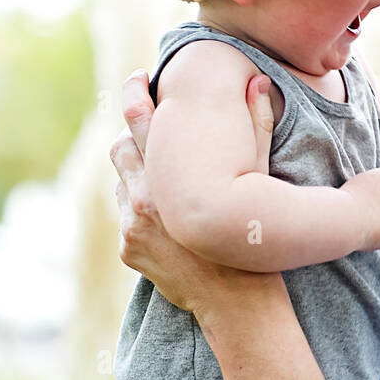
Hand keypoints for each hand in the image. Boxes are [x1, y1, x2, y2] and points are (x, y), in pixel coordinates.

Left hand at [110, 69, 274, 312]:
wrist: (237, 301)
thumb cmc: (253, 236)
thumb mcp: (258, 178)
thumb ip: (255, 126)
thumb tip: (258, 81)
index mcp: (170, 173)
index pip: (139, 118)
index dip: (136, 92)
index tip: (138, 78)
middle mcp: (143, 197)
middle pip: (120, 147)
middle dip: (130, 132)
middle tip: (143, 119)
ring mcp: (131, 226)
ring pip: (122, 182)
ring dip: (137, 173)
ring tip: (160, 172)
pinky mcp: (129, 249)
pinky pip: (125, 217)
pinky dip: (140, 208)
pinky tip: (165, 211)